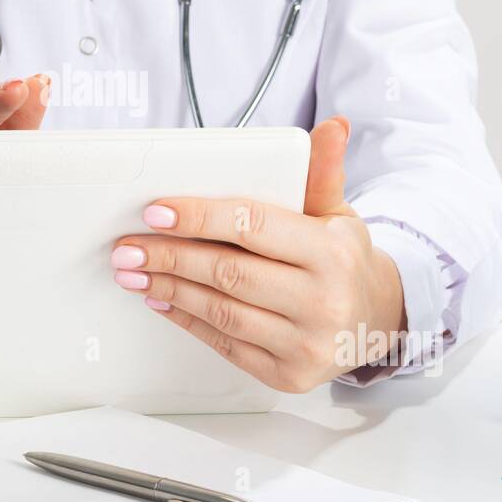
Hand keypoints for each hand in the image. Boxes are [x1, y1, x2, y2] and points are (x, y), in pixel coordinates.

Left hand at [111, 117, 405, 391]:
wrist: (374, 322)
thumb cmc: (343, 261)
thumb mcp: (338, 214)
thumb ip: (322, 172)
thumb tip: (332, 126)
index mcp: (333, 253)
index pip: (253, 226)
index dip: (198, 217)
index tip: (155, 212)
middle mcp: (323, 301)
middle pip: (228, 272)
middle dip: (170, 256)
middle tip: (127, 246)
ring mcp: (305, 344)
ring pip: (221, 312)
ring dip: (169, 288)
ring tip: (134, 271)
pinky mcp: (287, 375)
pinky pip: (225, 343)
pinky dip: (187, 319)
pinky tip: (161, 298)